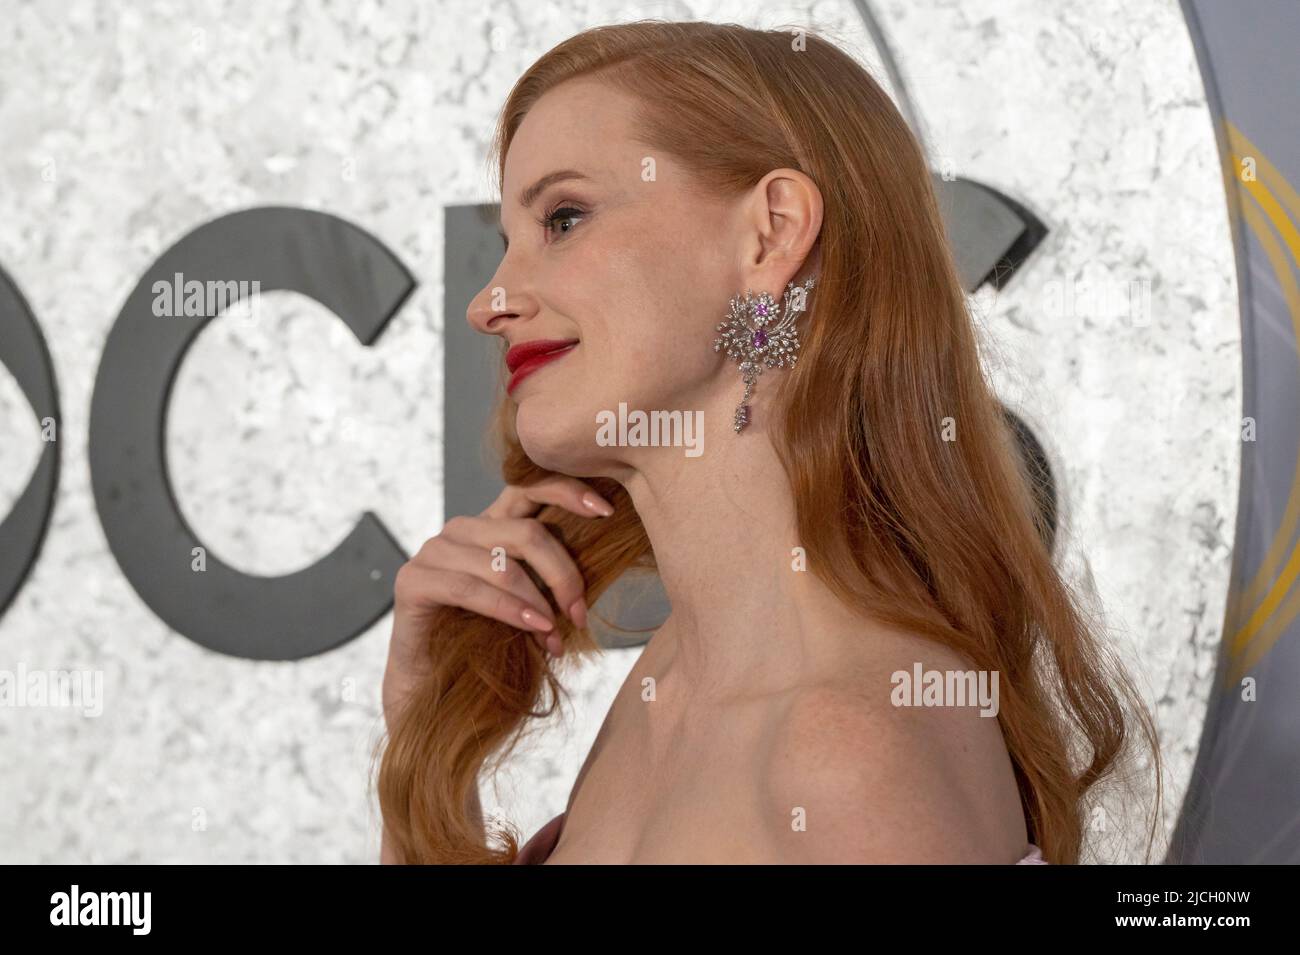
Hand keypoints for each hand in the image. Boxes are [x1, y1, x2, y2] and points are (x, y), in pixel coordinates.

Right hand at [382, 474, 614, 723]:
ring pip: (503, 563)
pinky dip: (508, 610)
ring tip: (554, 634)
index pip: (531, 488)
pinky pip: (471, 589)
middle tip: (578, 614)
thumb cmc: (490, 643)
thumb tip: (605, 565)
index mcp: (493, 523)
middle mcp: (463, 529)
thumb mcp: (533, 603)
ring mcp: (435, 551)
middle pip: (527, 532)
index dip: (568, 492)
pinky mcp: (413, 580)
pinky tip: (531, 627)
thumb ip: (555, 579)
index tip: (607, 511)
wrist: (436, 685)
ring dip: (537, 602)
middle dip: (562, 574)